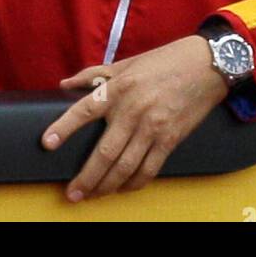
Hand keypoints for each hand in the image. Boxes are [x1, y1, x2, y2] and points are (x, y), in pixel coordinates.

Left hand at [41, 36, 227, 200]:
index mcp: (119, 87)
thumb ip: (94, 74)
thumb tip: (65, 85)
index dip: (64, 127)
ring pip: (124, 167)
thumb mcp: (127, 63)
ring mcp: (153, 127)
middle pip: (104, 152)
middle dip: (86, 178)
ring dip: (106, 186)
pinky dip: (134, 183)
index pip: (84, 109)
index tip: (47, 143)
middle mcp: (133, 110)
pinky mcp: (170, 139)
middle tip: (72, 193)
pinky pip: (148, 169)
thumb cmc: (165, 61)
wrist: (207, 65)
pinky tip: (123, 188)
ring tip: (92, 195)